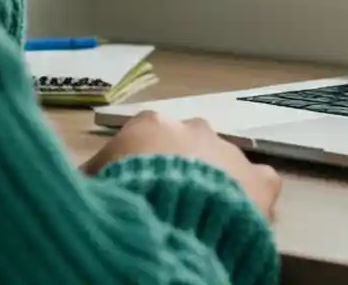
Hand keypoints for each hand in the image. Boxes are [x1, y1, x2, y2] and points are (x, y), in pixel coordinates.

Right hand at [82, 112, 281, 221]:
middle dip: (178, 172)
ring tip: (199, 218)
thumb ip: (93, 178)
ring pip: (223, 165)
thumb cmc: (122, 198)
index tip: (133, 190)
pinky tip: (236, 219)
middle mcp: (195, 129)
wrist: (169, 222)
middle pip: (186, 148)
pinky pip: (258, 185)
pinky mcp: (261, 181)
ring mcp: (231, 153)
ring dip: (213, 185)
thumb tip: (87, 184)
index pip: (143, 140)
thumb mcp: (92, 186)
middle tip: (167, 205)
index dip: (137, 167)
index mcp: (151, 125)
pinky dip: (249, 199)